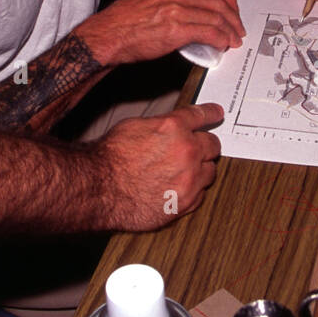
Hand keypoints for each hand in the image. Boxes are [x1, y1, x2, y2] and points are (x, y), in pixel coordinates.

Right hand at [74, 0, 245, 66]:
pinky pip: (209, 33)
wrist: (107, 35)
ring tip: (232, 41)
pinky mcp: (177, 30)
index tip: (232, 8)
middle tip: (237, 28)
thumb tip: (191, 10)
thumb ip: (172, 0)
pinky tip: (222, 45)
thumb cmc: (123, 21)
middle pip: (219, 1)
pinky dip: (221, 40)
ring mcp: (178, 10)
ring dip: (230, 31)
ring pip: (218, 18)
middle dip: (234, 17)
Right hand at [97, 103, 222, 229]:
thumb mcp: (134, 126)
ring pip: (210, 171)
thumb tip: (169, 127)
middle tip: (198, 148)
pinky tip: (179, 188)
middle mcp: (187, 151)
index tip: (216, 113)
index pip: (201, 116)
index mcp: (174, 128)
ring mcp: (189, 178)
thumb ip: (159, 125)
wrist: (101, 188)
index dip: (210, 113)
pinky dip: (193, 190)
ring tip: (184, 172)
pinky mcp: (186, 202)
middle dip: (205, 145)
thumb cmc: (110, 158)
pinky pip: (201, 194)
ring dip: (201, 169)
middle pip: (213, 145)